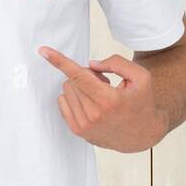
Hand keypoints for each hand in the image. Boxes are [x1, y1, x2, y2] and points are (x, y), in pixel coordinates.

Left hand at [39, 46, 167, 151]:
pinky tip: (91, 105)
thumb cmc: (141, 103)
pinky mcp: (77, 130)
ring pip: (66, 90)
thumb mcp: (141, 78)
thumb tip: (91, 65)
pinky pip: (62, 102)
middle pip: (72, 80)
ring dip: (80, 88)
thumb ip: (117, 63)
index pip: (78, 75)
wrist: (143, 134)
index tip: (43, 50)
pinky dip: (74, 98)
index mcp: (109, 99)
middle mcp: (94, 114)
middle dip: (86, 76)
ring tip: (100, 96)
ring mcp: (84, 124)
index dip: (59, 61)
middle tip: (104, 84)